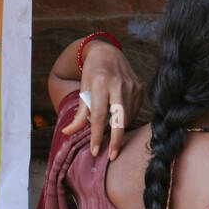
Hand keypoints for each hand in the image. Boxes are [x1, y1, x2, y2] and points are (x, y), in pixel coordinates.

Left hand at [60, 41, 143, 159]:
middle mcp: (118, 85)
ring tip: (112, 130)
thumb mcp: (83, 90)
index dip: (97, 136)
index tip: (95, 151)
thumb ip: (79, 114)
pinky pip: (134, 110)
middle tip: (112, 156)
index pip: (99, 116)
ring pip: (128, 117)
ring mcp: (132, 86)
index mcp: (100, 84)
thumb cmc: (92, 72)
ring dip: (120, 128)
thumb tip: (67, 133)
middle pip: (119, 119)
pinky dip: (127, 118)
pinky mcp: (140, 87)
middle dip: (117, 140)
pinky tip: (119, 117)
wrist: (108, 52)